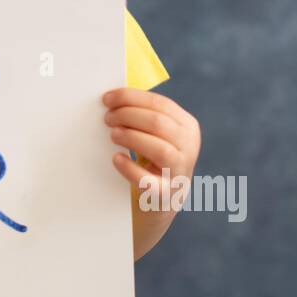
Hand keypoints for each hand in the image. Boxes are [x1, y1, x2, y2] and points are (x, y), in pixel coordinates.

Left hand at [102, 87, 200, 211]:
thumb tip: (113, 97)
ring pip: (159, 149)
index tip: (107, 98)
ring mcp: (180, 171)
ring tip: (113, 134)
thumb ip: (144, 115)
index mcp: (187, 126)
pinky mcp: (166, 193)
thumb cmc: (153, 159)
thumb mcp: (157, 134)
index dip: (131, 98)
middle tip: (107, 118)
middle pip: (158, 123)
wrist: (162, 199)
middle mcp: (189, 147)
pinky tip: (116, 158)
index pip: (160, 104)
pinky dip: (129, 168)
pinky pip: (148, 181)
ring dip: (131, 137)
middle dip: (127, 115)